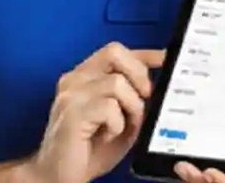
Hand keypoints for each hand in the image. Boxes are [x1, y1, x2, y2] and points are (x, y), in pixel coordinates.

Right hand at [20, 42, 164, 182]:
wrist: (58, 175)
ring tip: (121, 127)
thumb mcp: (120, 121)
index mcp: (85, 78)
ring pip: (117, 83)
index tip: (166, 59)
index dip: (145, 54)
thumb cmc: (88, 150)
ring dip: (130, 108)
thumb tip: (158, 90)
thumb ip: (133, 101)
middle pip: (115, 53)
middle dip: (139, 75)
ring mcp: (71, 94)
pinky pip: (109, 107)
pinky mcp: (72, 112)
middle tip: (144, 99)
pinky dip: (117, 124)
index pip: (118, 53)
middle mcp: (75, 79)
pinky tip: (107, 135)